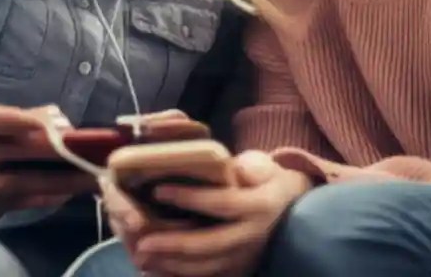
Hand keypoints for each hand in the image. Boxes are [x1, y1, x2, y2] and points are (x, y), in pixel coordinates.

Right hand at [0, 102, 96, 227]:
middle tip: (87, 146)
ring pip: (26, 180)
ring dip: (63, 178)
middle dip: (56, 147)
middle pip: (14, 149)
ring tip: (92, 175)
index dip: (14, 118)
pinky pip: (26, 201)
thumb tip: (59, 117)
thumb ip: (22, 120)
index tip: (52, 117)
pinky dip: (51, 196)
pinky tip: (73, 192)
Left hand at [130, 150, 311, 276]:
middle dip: (173, 245)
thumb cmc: (267, 182)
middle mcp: (253, 237)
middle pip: (210, 244)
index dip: (189, 198)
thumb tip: (239, 168)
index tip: (158, 191)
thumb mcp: (266, 167)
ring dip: (172, 266)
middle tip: (142, 242)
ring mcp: (246, 258)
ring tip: (142, 257)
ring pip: (207, 267)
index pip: (222, 203)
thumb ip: (255, 165)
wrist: (288, 210)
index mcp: (259, 206)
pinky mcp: (238, 270)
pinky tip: (155, 271)